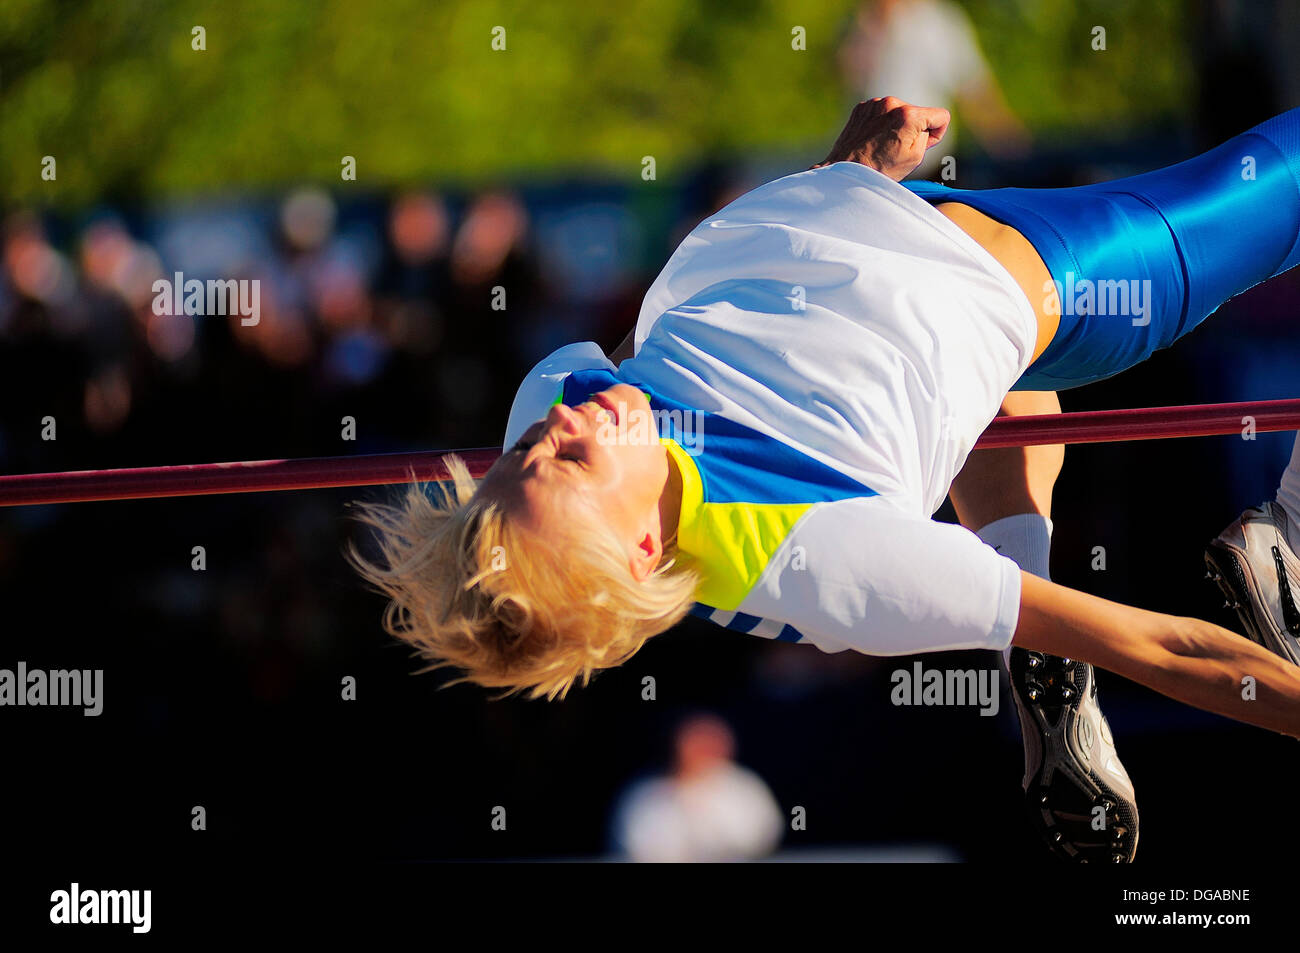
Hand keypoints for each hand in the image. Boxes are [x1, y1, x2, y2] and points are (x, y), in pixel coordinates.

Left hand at [813, 97, 950, 180]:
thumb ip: (928, 135)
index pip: (941, 116)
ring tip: (882, 146)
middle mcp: (892, 103)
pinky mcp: (862, 107)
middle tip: (897, 149)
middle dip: (913, 129)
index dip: (936, 133)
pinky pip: (881, 112)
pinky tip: (872, 139)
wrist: (845, 173)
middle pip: (918, 113)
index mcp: (908, 115)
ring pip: (898, 112)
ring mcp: (875, 104)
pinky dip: (880, 124)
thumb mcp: (915, 157)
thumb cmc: (881, 170)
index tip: (924, 145)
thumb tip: (924, 124)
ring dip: (895, 126)